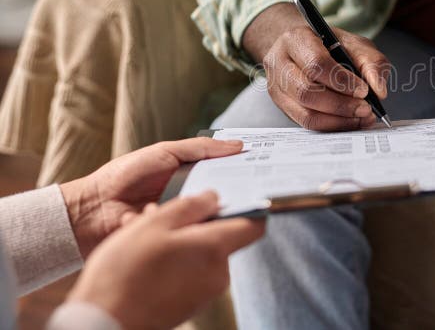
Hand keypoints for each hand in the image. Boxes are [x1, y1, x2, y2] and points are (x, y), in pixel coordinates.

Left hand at [60, 137, 244, 257]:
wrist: (92, 208)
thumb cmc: (126, 175)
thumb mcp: (165, 152)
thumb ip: (200, 148)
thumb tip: (238, 145)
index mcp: (194, 176)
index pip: (227, 173)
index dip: (246, 170)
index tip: (267, 166)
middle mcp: (193, 198)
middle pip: (224, 196)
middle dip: (235, 193)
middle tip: (255, 190)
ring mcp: (186, 219)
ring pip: (211, 217)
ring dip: (209, 210)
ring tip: (214, 203)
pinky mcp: (175, 239)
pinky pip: (191, 234)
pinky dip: (187, 226)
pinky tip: (181, 218)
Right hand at [67, 192, 264, 329]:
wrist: (103, 322)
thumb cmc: (125, 273)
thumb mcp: (154, 224)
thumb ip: (190, 206)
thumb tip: (214, 197)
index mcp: (215, 249)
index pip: (254, 225)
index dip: (247, 207)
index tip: (230, 196)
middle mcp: (218, 273)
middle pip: (222, 237)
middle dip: (196, 223)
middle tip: (163, 214)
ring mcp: (205, 292)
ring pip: (202, 254)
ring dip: (180, 241)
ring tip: (145, 237)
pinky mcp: (190, 304)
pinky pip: (191, 273)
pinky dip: (175, 261)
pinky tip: (146, 259)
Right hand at [242, 3, 390, 130]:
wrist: (305, 49)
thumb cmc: (329, 45)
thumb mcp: (355, 44)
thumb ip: (372, 62)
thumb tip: (379, 90)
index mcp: (296, 39)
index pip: (316, 64)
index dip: (341, 81)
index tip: (364, 90)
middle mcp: (279, 63)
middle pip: (306, 92)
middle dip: (340, 104)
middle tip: (366, 109)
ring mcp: (277, 87)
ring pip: (305, 113)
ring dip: (338, 120)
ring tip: (362, 117)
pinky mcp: (283, 106)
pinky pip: (306, 123)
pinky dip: (332, 126)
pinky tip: (350, 122)